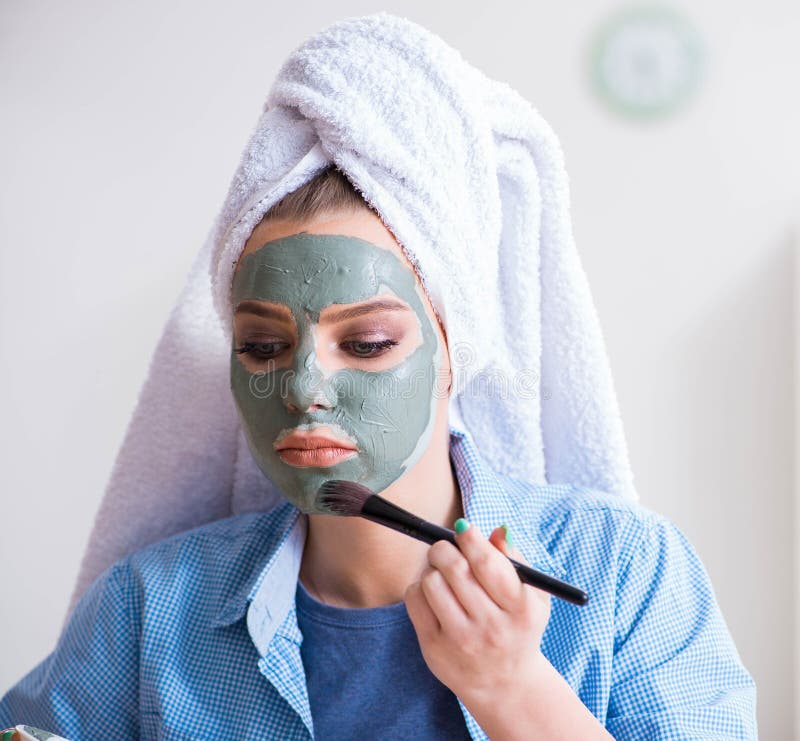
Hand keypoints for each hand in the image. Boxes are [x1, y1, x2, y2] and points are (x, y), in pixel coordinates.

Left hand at [404, 519, 550, 704]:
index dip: (470, 539)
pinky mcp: (434, 648)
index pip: (488, 564)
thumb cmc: (517, 627)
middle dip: (445, 548)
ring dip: (432, 569)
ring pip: (432, 582)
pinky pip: (414, 600)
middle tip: (446, 548)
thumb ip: (515, 560)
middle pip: (455, 568)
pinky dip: (419, 588)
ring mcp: (461, 640)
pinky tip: (433, 595)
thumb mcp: (532, 595)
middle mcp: (492, 627)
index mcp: (520, 609)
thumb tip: (499, 530)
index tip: (463, 528)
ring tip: (442, 575)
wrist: (504, 683)